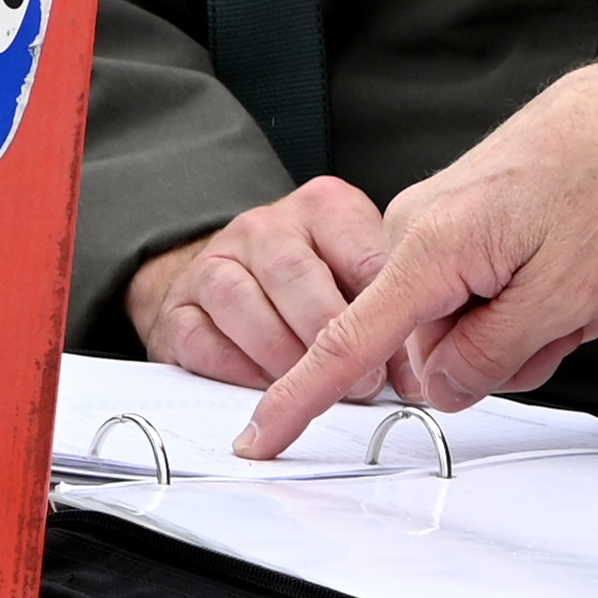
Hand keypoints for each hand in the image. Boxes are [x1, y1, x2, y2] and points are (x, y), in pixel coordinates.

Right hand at [124, 178, 388, 384]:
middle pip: (294, 275)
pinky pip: (199, 338)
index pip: (359, 256)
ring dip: (281, 355)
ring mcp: (215, 261)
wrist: (230, 274)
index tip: (398, 365)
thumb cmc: (313, 279)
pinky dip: (233, 369)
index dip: (382, 315)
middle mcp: (264, 226)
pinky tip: (263, 389)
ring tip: (312, 388)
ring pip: (241, 302)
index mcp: (323, 208)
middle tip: (360, 382)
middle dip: (328, 336)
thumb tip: (419, 381)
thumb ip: (388, 315)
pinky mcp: (178, 305)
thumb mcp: (360, 277)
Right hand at [232, 46, 597, 456]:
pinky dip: (528, 297)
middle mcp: (414, 230)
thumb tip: (437, 391)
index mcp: (428, 248)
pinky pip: (479, 293)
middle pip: (434, 349)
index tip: (259, 438)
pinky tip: (566, 269)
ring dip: (527, 323)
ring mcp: (434, 224)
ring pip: (465, 325)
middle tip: (571, 313)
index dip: (300, 398)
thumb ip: (489, 358)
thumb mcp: (561, 298)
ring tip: (575, 283)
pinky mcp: (457, 224)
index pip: (345, 341)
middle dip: (507, 351)